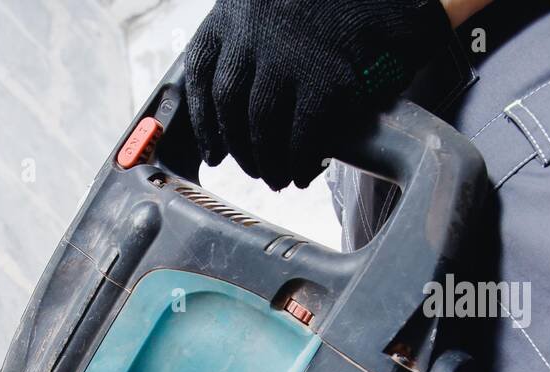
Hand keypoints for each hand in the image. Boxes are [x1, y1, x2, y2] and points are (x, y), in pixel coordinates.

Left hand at [183, 0, 456, 189]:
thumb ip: (257, 40)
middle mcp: (256, 28)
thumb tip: (234, 112)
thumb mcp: (285, 3)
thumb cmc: (346, 3)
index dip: (204, 119)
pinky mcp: (327, 79)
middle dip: (237, 145)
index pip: (202, 71)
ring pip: (259, 124)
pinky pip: (302, 134)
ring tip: (278, 177)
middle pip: (228, 102)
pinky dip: (299, 159)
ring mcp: (290, 54)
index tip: (213, 150)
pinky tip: (304, 171)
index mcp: (238, 8)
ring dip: (266, 160)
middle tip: (254, 168)